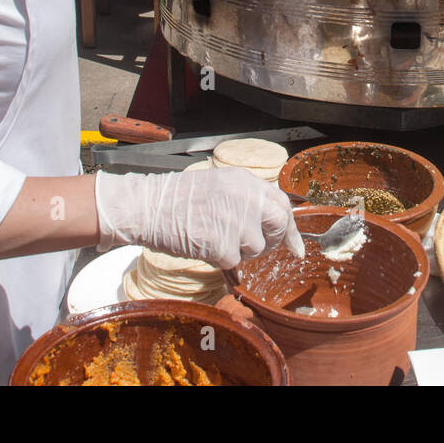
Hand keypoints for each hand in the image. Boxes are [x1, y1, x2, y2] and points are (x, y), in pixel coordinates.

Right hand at [95, 168, 304, 268]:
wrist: (147, 206)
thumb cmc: (177, 199)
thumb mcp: (219, 185)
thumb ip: (246, 199)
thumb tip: (273, 223)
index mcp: (244, 180)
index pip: (281, 203)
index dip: (290, 227)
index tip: (296, 246)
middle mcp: (244, 196)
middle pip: (278, 224)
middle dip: (272, 240)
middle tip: (256, 247)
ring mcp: (233, 219)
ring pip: (256, 248)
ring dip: (240, 251)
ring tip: (215, 239)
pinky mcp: (221, 242)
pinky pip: (233, 262)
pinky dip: (221, 261)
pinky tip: (204, 247)